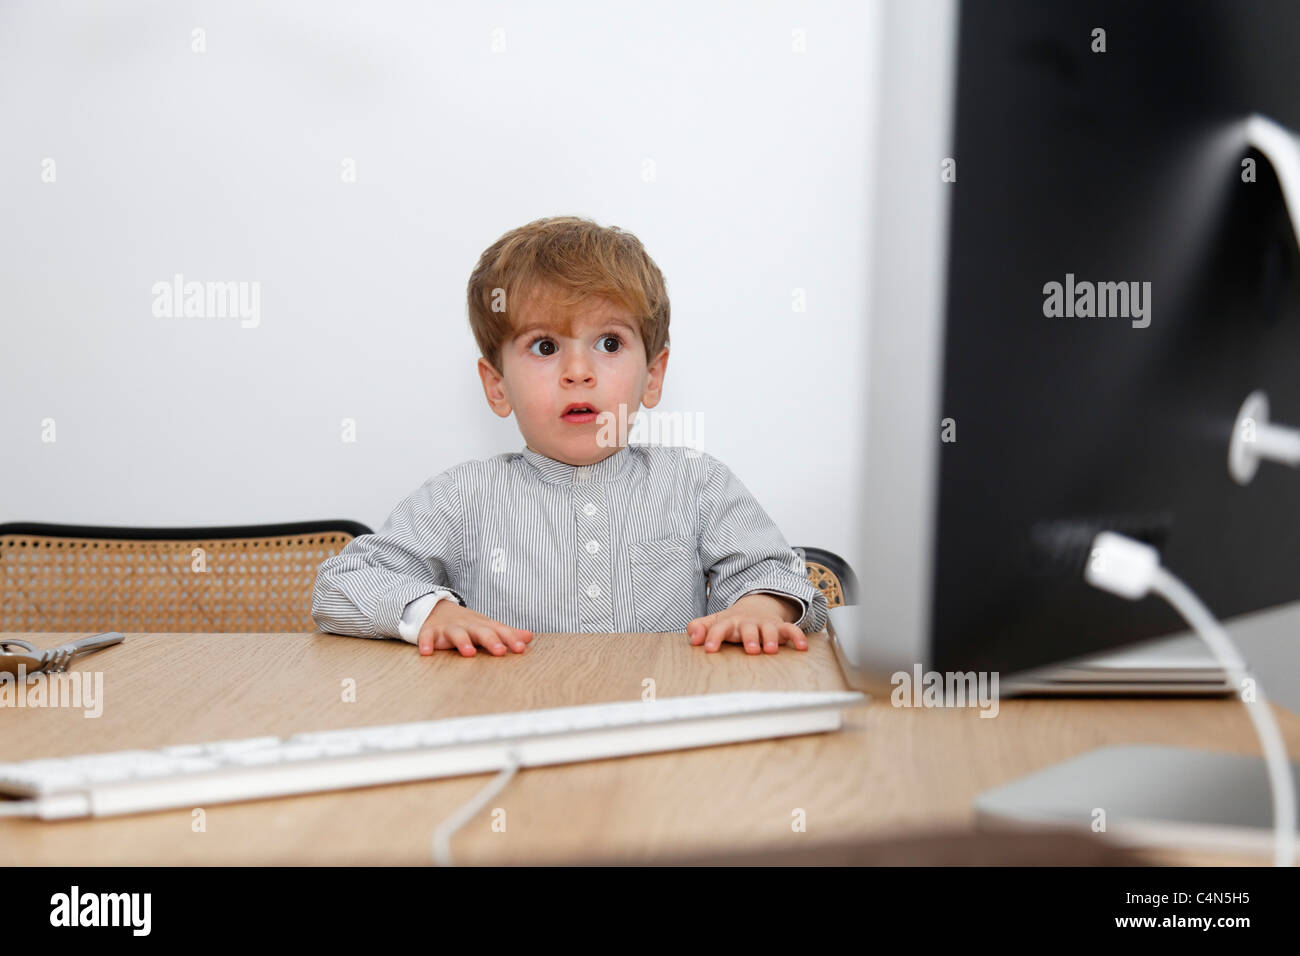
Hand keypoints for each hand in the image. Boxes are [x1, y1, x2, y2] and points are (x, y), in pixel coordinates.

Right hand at [416, 600, 532, 656]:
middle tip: (500, 651)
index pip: (499, 631)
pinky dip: (426, 643)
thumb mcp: (486, 626)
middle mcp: (467, 625)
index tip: (521, 648)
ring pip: (456, 633)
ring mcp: (448, 628)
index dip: (510, 639)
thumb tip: (529, 637)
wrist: (436, 609)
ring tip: (469, 653)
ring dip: (462, 642)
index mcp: (483, 625)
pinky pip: (427, 637)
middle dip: (490, 640)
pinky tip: (427, 652)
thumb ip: (506, 633)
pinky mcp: (430, 632)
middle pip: (480, 631)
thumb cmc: (467, 624)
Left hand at [686, 593, 808, 653]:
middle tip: (751, 650)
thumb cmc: (731, 621)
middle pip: (748, 629)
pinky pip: (791, 630)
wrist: (755, 606)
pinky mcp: (780, 627)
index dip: (713, 637)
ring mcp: (764, 624)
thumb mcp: (713, 621)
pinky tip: (802, 647)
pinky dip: (798, 637)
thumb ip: (698, 628)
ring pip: (770, 630)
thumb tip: (692, 637)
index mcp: (729, 622)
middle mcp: (747, 623)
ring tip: (770, 650)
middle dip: (750, 638)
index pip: (719, 628)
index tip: (709, 649)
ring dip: (771, 638)